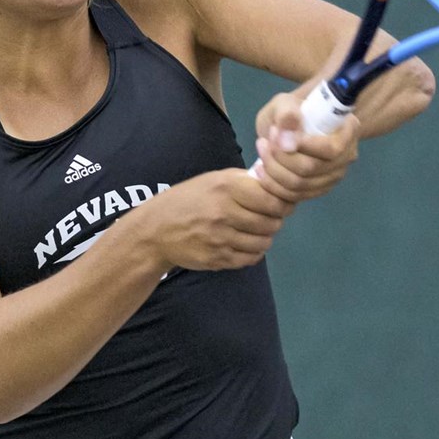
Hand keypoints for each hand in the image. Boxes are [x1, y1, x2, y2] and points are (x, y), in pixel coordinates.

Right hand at [134, 170, 292, 270]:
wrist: (156, 230)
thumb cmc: (189, 199)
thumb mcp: (213, 180)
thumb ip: (244, 180)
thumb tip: (276, 180)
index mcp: (226, 188)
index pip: (272, 199)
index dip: (283, 203)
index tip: (281, 203)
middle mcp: (224, 213)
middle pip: (271, 223)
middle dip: (275, 221)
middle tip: (269, 218)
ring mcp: (220, 239)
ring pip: (263, 243)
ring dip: (265, 237)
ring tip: (256, 231)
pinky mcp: (217, 259)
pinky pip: (250, 259)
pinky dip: (253, 252)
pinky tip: (245, 244)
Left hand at [252, 88, 360, 203]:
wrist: (288, 128)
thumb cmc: (290, 111)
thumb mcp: (285, 103)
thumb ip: (287, 114)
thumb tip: (287, 140)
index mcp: (348, 130)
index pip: (332, 149)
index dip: (304, 146)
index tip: (276, 133)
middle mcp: (346, 156)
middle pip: (313, 168)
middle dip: (280, 158)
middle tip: (262, 142)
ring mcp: (333, 176)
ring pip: (301, 185)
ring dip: (273, 171)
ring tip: (261, 151)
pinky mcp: (318, 190)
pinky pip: (294, 196)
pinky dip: (273, 185)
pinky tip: (261, 170)